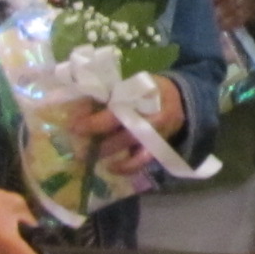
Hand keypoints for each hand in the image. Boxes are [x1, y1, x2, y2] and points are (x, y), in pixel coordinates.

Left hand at [65, 75, 185, 181]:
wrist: (180, 101)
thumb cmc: (148, 91)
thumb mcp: (131, 85)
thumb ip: (110, 95)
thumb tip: (78, 106)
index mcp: (142, 93)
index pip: (115, 105)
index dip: (95, 116)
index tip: (74, 123)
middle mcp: (150, 111)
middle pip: (120, 124)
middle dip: (95, 133)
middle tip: (74, 142)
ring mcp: (156, 130)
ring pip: (128, 142)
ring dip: (105, 151)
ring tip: (85, 157)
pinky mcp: (159, 146)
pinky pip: (142, 160)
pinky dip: (127, 167)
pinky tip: (111, 167)